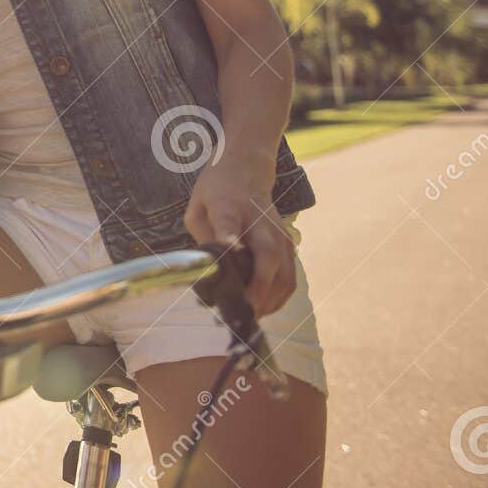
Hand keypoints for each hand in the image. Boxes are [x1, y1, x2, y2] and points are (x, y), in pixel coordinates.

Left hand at [182, 161, 295, 316]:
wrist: (247, 170)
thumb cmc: (216, 192)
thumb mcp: (196, 207)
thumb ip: (201, 236)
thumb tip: (210, 270)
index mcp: (227, 208)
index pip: (228, 223)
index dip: (228, 238)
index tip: (229, 252)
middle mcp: (260, 222)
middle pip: (268, 257)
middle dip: (258, 290)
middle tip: (241, 313)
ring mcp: (279, 234)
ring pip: (285, 274)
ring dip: (270, 301)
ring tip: (249, 316)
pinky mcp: (289, 244)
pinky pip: (290, 278)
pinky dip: (279, 297)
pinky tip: (262, 307)